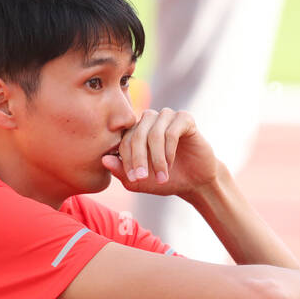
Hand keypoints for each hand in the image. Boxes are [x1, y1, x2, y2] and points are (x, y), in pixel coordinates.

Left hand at [101, 107, 217, 197]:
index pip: (124, 140)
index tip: (133, 179)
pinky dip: (169, 151)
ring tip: (161, 177)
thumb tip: (104, 160)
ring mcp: (167, 116)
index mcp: (136, 131)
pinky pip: (171, 131)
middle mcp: (150, 120)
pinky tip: (171, 164)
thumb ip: (122, 172)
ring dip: (156, 159)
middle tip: (142, 178)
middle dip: (138, 159)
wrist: (195, 182)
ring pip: (154, 133)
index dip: (126, 160)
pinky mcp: (184, 118)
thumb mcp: (140, 182)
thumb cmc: (166, 180)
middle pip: (137, 135)